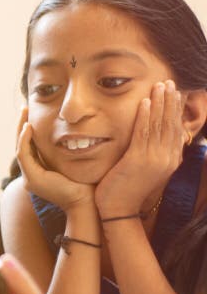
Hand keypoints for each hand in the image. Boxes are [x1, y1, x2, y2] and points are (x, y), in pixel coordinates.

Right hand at [16, 107, 94, 212]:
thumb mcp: (77, 163)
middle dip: (22, 126)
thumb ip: (73, 152)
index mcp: (40, 173)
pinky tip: (30, 126)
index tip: (33, 114)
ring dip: (21, 129)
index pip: (30, 147)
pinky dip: (25, 139)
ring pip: (20, 148)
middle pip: (22, 146)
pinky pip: (23, 154)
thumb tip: (82, 134)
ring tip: (25, 112)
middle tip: (24, 108)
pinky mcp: (32, 178)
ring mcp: (30, 178)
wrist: (87, 204)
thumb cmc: (89, 185)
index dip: (30, 130)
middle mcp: (31, 176)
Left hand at [95, 81, 184, 217]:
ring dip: (160, 103)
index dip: (175, 110)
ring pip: (159, 125)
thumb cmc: (128, 189)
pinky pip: (143, 133)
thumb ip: (153, 155)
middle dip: (170, 102)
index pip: (176, 130)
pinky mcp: (138, 160)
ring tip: (159, 86)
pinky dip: (145, 116)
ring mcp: (154, 159)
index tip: (174, 93)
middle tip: (169, 83)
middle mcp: (167, 159)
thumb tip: (155, 140)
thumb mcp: (147, 170)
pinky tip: (145, 102)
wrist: (118, 209)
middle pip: (171, 124)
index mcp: (171, 161)